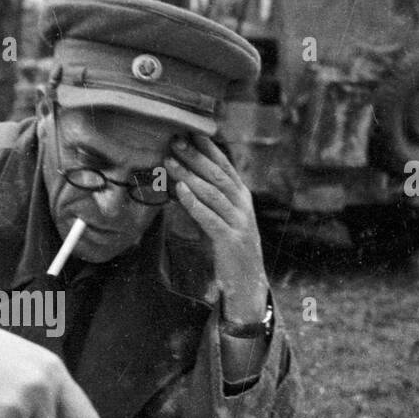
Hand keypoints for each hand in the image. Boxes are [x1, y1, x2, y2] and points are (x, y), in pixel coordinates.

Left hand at [165, 134, 268, 324]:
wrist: (248, 286)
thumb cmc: (230, 252)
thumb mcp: (221, 221)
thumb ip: (207, 202)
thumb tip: (182, 181)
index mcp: (242, 199)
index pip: (225, 167)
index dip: (208, 149)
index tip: (191, 131)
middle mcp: (243, 207)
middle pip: (218, 176)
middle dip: (195, 157)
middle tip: (175, 141)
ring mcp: (239, 223)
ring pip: (213, 194)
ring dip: (189, 176)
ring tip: (170, 162)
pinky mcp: (231, 241)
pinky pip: (210, 218)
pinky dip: (194, 203)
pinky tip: (180, 191)